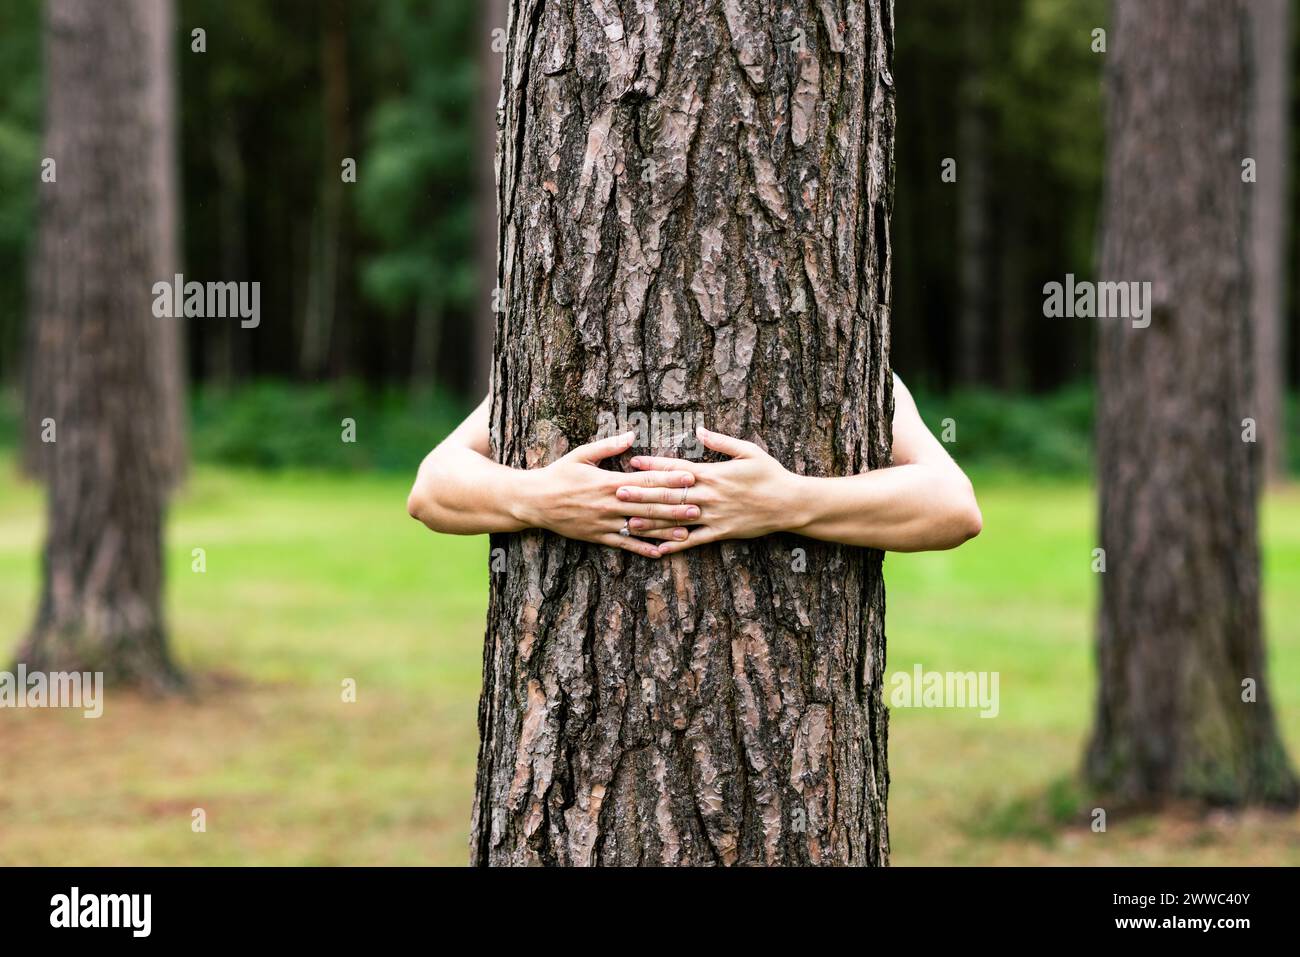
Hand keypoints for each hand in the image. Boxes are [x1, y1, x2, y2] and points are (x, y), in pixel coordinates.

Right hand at [518, 431, 699, 558]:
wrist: (534, 501)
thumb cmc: (559, 474)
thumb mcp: (581, 454)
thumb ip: (609, 446)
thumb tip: (633, 435)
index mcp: (608, 482)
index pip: (645, 481)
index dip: (669, 479)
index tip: (690, 477)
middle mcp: (610, 504)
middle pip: (648, 506)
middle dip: (675, 507)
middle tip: (699, 507)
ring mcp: (604, 523)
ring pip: (640, 528)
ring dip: (665, 531)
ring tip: (687, 532)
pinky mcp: (598, 537)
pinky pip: (625, 545)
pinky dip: (643, 549)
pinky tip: (660, 552)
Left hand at [619, 425, 798, 554]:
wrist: (790, 503)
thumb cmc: (770, 474)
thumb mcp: (748, 451)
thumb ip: (721, 442)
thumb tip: (698, 430)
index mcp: (713, 473)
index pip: (677, 468)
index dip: (653, 465)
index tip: (632, 462)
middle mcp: (709, 495)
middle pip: (669, 494)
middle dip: (642, 493)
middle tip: (617, 492)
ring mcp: (714, 516)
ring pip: (677, 519)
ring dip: (651, 521)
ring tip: (628, 522)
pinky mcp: (721, 532)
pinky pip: (694, 540)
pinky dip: (676, 544)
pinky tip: (658, 548)